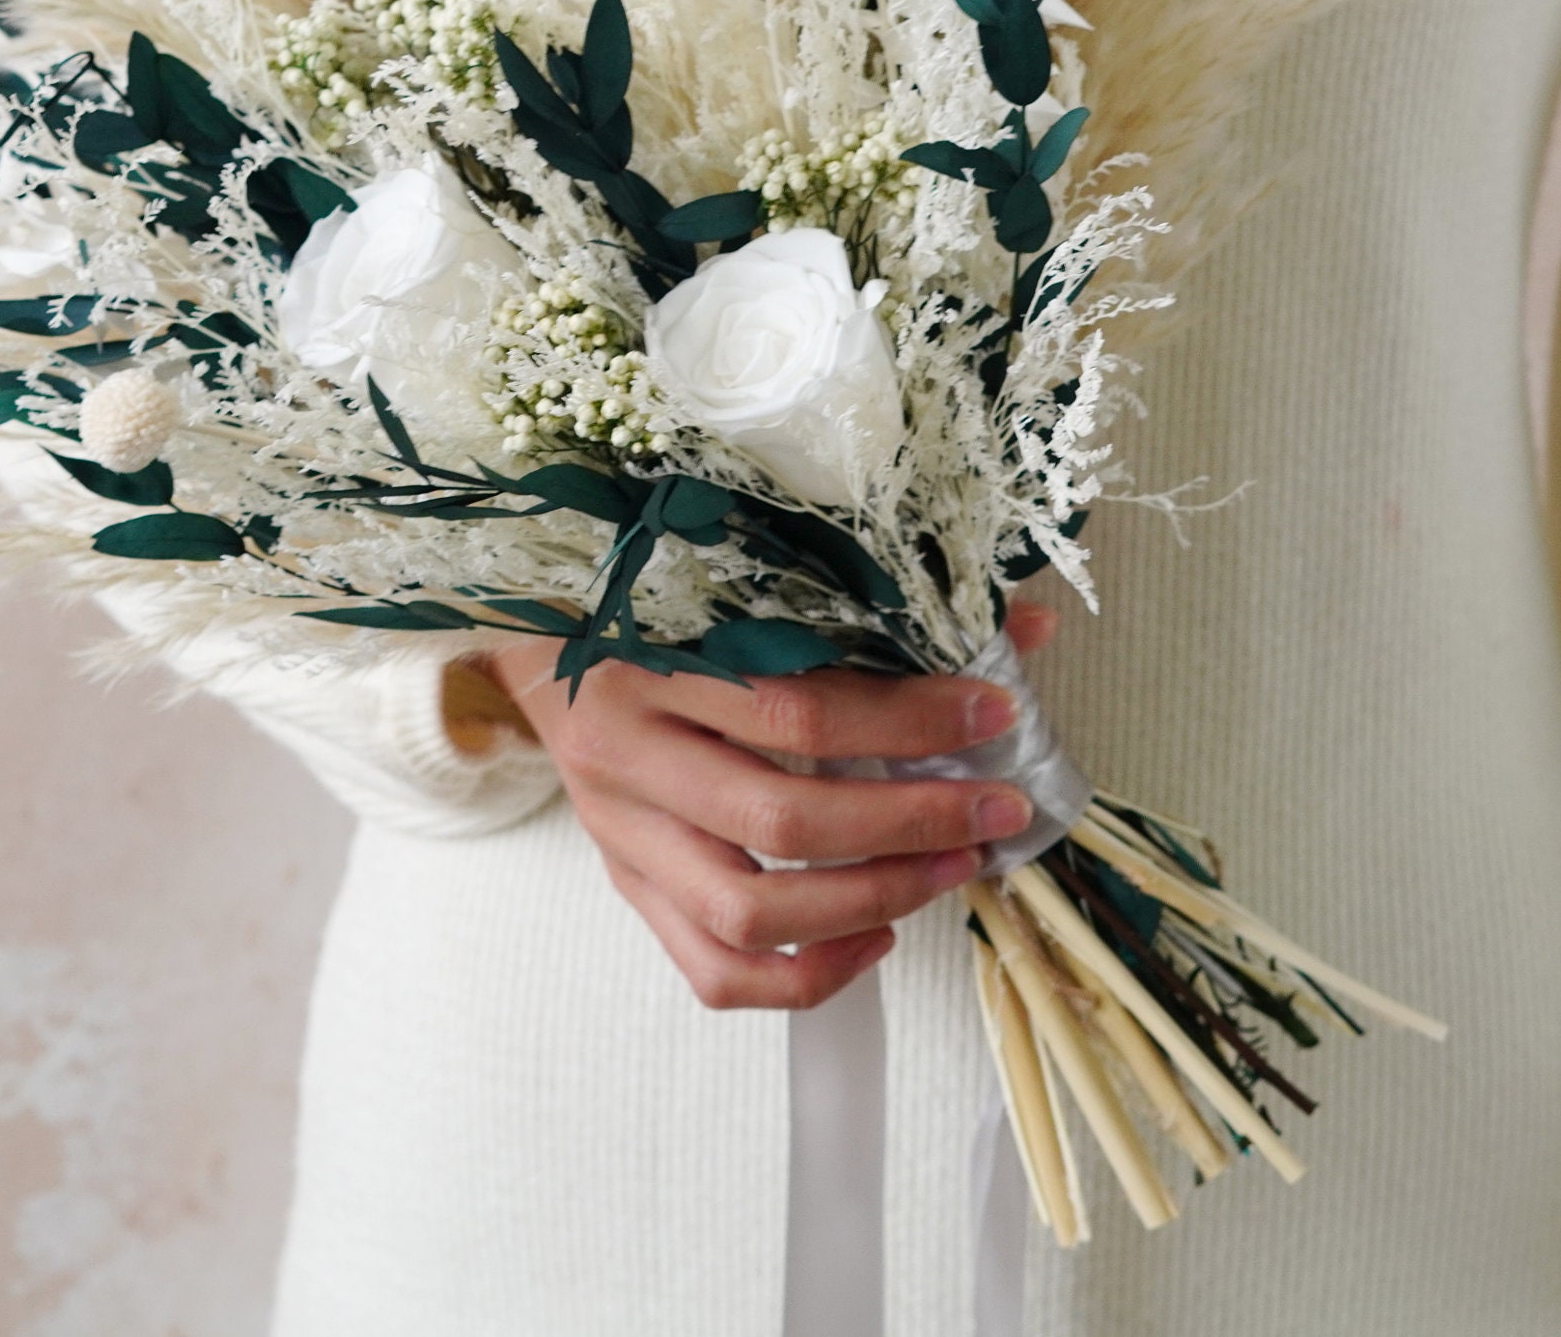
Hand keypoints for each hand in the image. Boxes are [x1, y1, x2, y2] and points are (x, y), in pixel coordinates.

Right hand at [472, 602, 1058, 1010]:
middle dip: (912, 821)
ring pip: (748, 912)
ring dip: (870, 901)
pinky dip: (807, 974)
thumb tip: (1024, 629)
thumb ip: (876, 610)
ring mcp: (621, 835)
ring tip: (952, 871)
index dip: (910, 719)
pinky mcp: (628, 886)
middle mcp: (626, 757)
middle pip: (782, 820)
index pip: (799, 712)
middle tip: (996, 811)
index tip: (993, 713)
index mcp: (651, 663)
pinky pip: (715, 972)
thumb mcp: (745, 587)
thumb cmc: (659, 601)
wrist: (535, 632)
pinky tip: (876, 937)